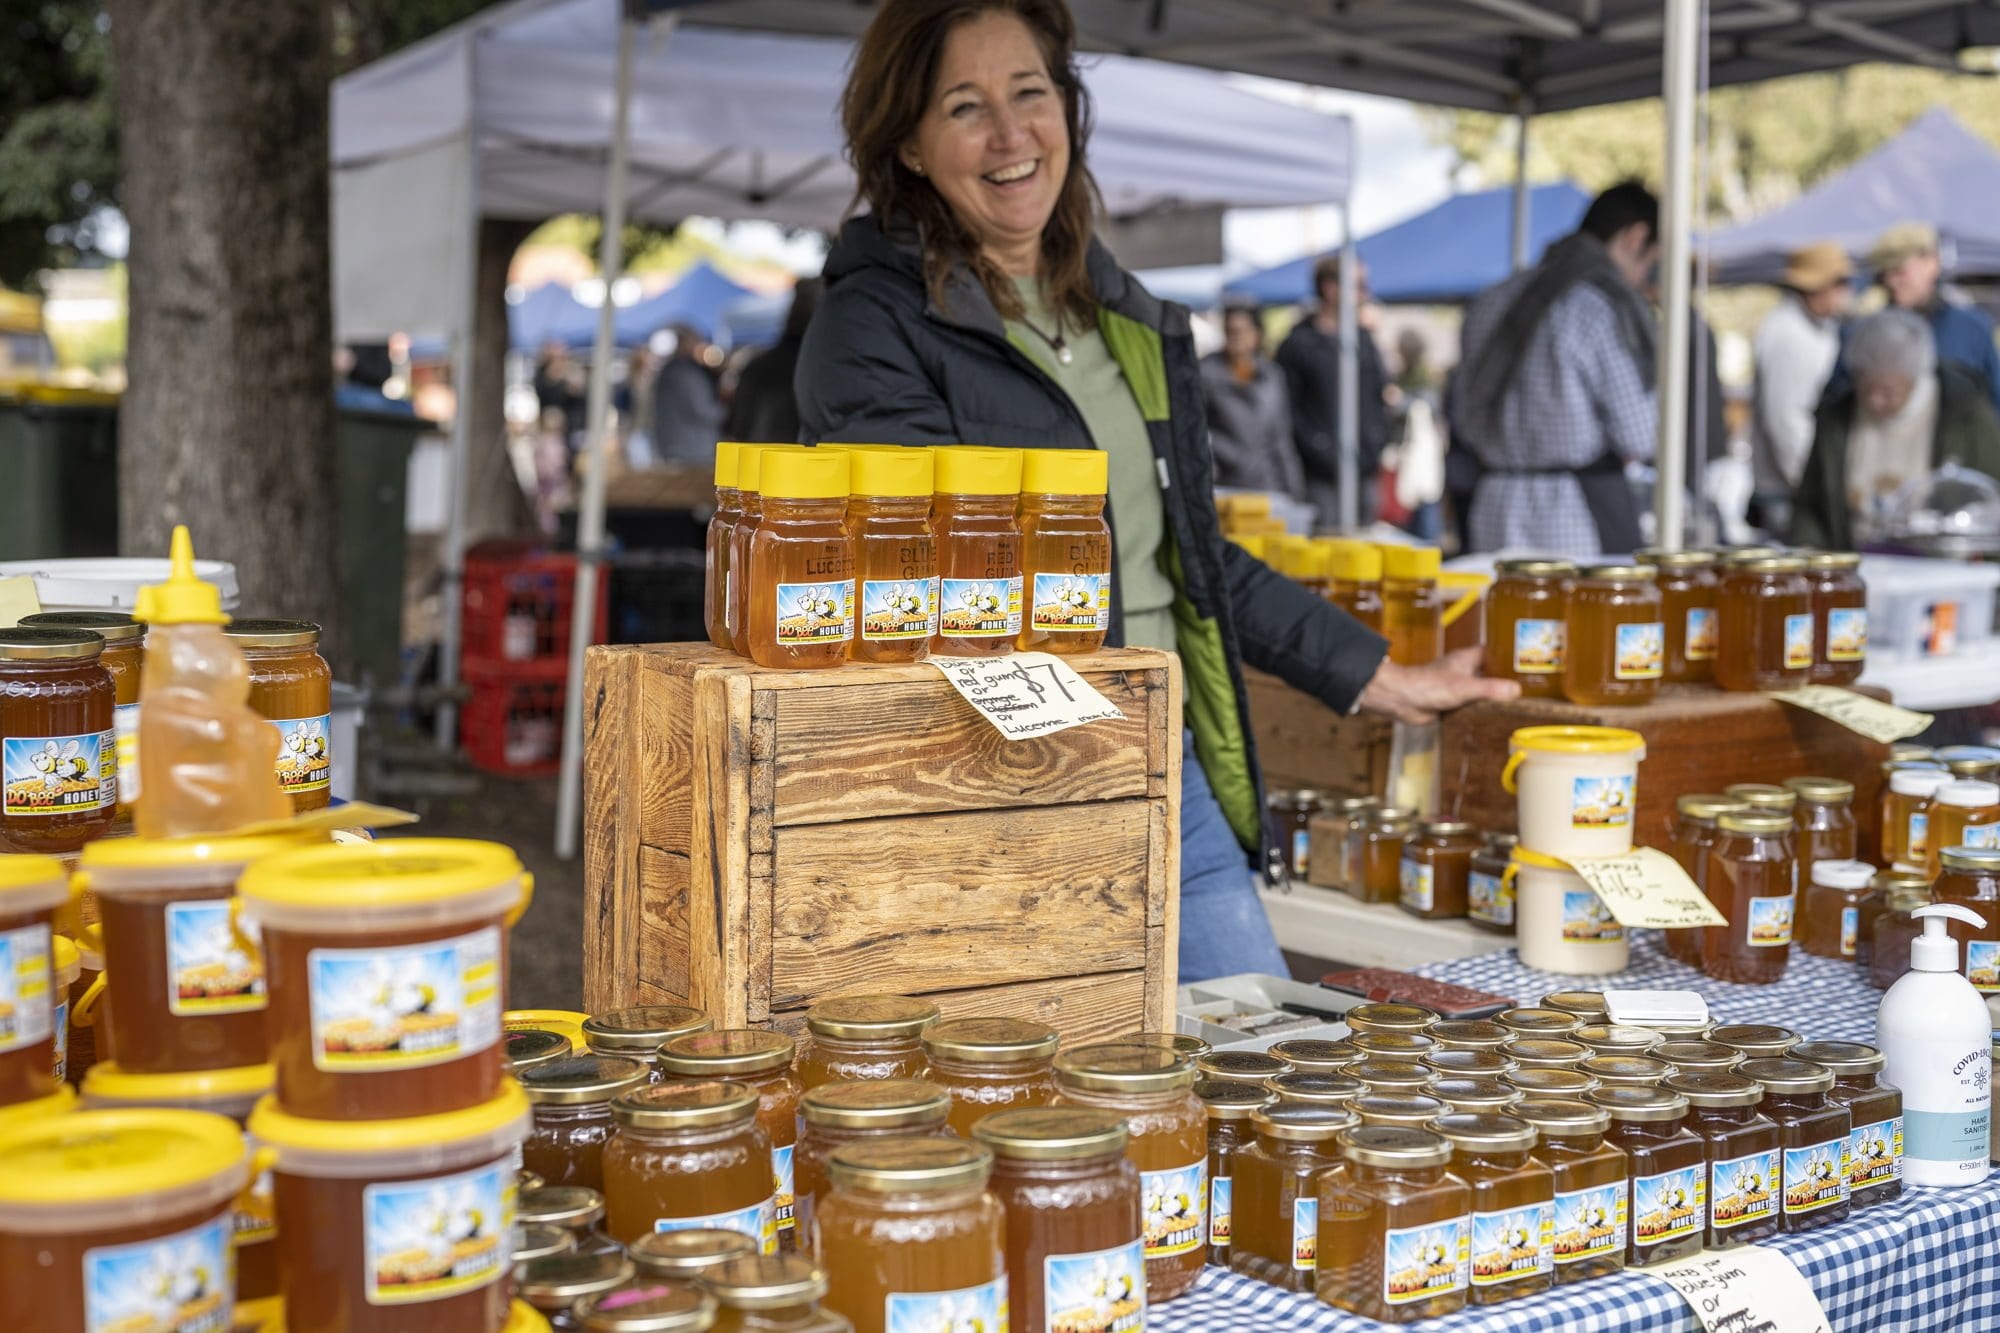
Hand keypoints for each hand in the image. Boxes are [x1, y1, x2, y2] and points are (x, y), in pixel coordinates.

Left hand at [1358, 646, 1519, 724]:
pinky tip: (1495, 720)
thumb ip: (1490, 689)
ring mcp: (1457, 686)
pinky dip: (1481, 711)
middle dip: (1506, 680)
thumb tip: (1515, 690)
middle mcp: (1464, 670)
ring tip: (1519, 706)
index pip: (1494, 652)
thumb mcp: (1465, 686)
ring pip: (1481, 690)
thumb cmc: (1428, 685)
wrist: (1402, 700)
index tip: (1528, 663)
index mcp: (1468, 658)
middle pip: (1490, 673)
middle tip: (1529, 690)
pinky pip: (1471, 706)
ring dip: (1494, 698)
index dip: (1509, 656)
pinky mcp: (1451, 703)